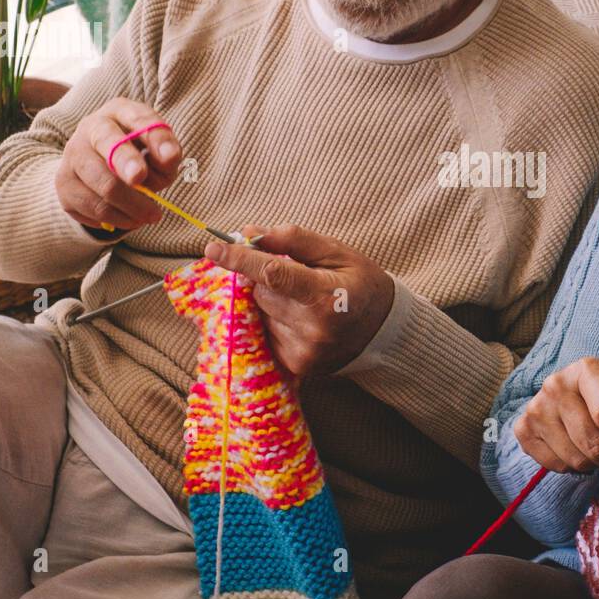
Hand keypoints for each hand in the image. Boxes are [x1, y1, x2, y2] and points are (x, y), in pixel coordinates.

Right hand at [56, 98, 181, 232]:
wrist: (96, 166)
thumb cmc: (138, 154)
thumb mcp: (158, 149)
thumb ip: (167, 152)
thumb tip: (168, 159)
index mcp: (119, 111)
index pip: (137, 118)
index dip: (155, 138)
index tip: (170, 158)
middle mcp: (90, 128)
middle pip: (108, 144)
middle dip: (128, 163)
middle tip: (144, 182)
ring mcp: (73, 155)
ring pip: (104, 184)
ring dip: (134, 206)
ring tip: (152, 215)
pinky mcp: (64, 184)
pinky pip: (94, 208)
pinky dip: (119, 219)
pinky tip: (131, 219)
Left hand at [203, 224, 394, 376]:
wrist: (384, 330)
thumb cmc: (360, 283)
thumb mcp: (336, 252)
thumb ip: (294, 239)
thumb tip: (251, 232)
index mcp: (325, 296)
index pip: (273, 274)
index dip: (241, 259)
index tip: (214, 246)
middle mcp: (312, 329)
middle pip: (261, 293)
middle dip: (265, 278)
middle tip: (292, 274)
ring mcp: (302, 352)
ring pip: (260, 314)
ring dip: (271, 302)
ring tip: (303, 301)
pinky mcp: (295, 366)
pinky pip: (266, 334)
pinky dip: (275, 321)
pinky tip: (300, 319)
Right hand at [513, 357, 598, 476]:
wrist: (566, 390)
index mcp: (587, 370)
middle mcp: (556, 385)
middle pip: (592, 441)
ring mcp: (536, 407)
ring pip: (576, 458)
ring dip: (596, 464)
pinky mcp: (523, 429)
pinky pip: (556, 466)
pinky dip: (573, 467)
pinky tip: (577, 449)